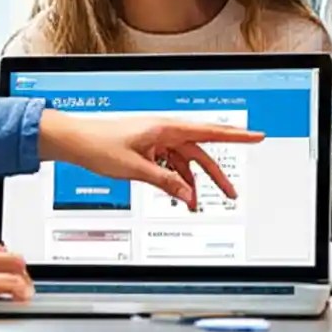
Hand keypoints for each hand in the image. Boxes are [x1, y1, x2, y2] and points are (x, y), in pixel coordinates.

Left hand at [37, 110, 263, 209]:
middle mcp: (164, 130)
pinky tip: (177, 195)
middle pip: (200, 152)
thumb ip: (166, 183)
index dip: (236, 136)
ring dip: (191, 182)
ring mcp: (156, 138)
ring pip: (185, 161)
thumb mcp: (136, 169)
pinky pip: (170, 164)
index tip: (257, 137)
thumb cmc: (99, 145)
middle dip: (216, 175)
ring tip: (196, 204)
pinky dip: (175, 179)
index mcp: (165, 128)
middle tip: (231, 193)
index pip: (209, 132)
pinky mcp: (148, 146)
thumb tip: (188, 195)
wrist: (74, 141)